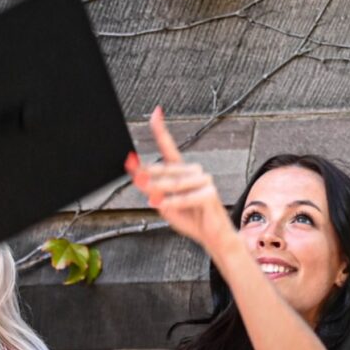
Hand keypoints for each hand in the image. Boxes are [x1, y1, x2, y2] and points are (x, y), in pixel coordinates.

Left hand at [125, 109, 233, 252]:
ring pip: (174, 183)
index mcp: (182, 172)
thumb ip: (151, 190)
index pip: (169, 147)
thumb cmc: (191, 219)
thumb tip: (137, 176)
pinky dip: (174, 202)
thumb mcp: (164, 204)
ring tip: (153, 200)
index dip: (161, 130)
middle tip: (137, 181)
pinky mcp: (209, 193)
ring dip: (161, 192)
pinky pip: (185, 196)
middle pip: (165, 169)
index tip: (156, 112)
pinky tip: (165, 205)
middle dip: (149, 177)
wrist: (212, 237)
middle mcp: (194, 172)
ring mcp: (204, 180)